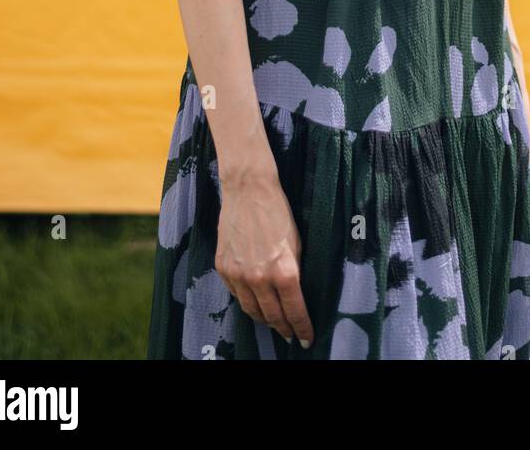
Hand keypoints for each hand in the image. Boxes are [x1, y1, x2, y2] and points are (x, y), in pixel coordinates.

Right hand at [215, 171, 314, 348]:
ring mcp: (238, 274)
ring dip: (264, 320)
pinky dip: (247, 301)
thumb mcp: (297, 244)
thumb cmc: (278, 212)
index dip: (302, 328)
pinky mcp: (222, 268)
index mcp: (283, 271)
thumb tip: (296, 296)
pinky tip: (254, 301)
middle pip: (272, 316)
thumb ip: (294, 272)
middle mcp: (259, 278)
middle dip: (284, 329)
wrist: (248, 189)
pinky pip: (236, 294)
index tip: (307, 339)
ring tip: (273, 322)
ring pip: (251, 310)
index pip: (294, 311)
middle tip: (291, 335)